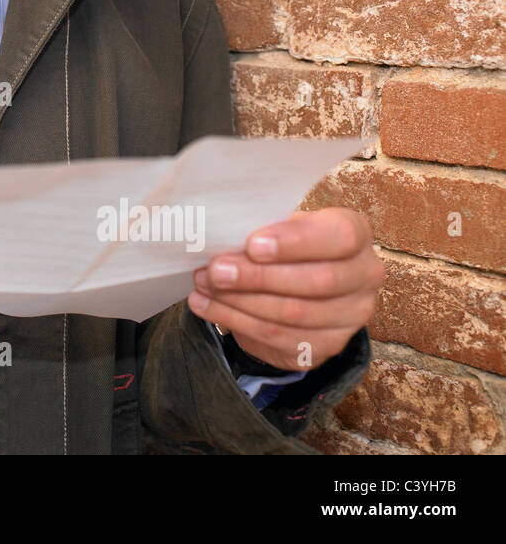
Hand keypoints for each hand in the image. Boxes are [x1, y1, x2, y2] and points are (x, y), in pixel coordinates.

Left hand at [187, 208, 384, 371]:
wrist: (298, 284)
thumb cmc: (286, 244)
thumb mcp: (281, 225)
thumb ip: (264, 227)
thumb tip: (221, 235)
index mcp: (356, 233)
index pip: (339, 237)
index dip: (295, 242)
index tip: (252, 245)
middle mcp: (365, 275)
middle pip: (317, 282)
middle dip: (258, 277)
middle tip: (216, 270)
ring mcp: (352, 315)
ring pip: (294, 313)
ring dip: (240, 301)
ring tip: (204, 286)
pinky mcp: (328, 344)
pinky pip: (280, 337)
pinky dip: (236, 321)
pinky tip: (206, 306)